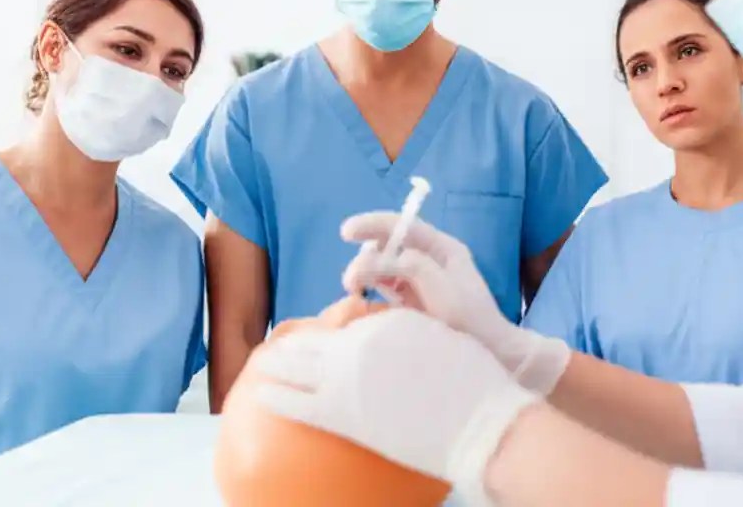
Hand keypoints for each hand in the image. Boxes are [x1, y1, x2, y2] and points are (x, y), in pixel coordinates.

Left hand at [247, 309, 540, 504]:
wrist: (481, 423)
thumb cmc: (470, 386)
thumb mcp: (435, 340)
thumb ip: (404, 333)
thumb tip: (384, 339)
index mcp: (384, 325)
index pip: (341, 320)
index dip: (324, 329)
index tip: (316, 336)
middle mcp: (360, 344)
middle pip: (312, 340)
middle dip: (291, 345)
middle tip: (275, 350)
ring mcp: (347, 377)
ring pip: (295, 366)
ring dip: (275, 365)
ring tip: (263, 366)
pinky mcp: (342, 412)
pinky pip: (296, 403)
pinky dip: (277, 397)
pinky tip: (261, 395)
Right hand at [340, 211, 570, 393]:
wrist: (490, 356)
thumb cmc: (472, 321)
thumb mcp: (445, 291)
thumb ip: (413, 268)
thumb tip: (381, 258)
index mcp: (443, 249)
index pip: (403, 226)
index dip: (372, 224)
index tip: (345, 233)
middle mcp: (431, 259)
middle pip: (388, 245)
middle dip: (365, 257)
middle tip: (352, 283)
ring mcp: (421, 280)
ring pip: (383, 266)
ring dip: (365, 274)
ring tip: (356, 292)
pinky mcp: (413, 301)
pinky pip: (385, 287)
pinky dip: (371, 289)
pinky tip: (364, 301)